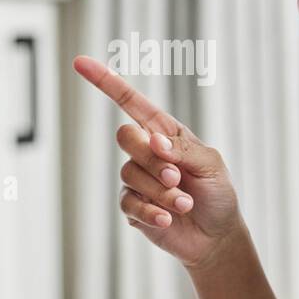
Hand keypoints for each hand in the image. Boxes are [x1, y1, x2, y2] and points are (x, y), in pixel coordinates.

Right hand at [72, 55, 242, 270]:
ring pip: (129, 173)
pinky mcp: (132, 206)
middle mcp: (146, 152)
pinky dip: (151, 211)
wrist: (216, 236)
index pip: (130, 101)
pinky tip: (168, 219)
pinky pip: (128, 202)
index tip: (81, 63)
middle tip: (176, 177)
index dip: (105, 81)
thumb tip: (154, 142)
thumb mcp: (211, 164)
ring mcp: (137, 179)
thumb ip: (183, 149)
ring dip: (161, 191)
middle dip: (152, 159)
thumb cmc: (217, 193)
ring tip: (184, 204)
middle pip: (125, 137)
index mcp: (164, 132)